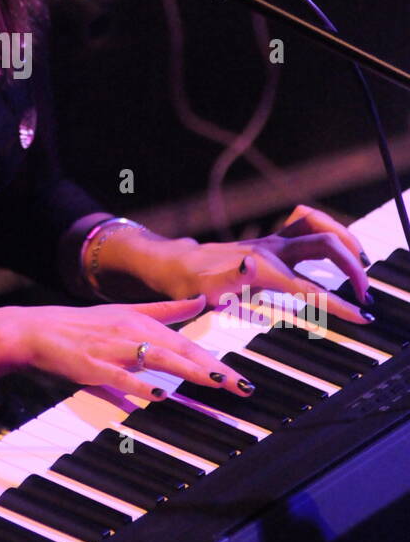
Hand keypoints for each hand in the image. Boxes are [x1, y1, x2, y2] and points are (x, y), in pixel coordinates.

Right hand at [0, 296, 255, 400]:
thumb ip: (165, 310)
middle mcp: (132, 331)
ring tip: (215, 383)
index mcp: (142, 321)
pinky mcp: (93, 365)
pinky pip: (121, 376)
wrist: (36, 329)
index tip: (240, 377)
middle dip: (213, 369)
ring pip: (158, 358)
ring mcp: (113, 348)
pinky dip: (140, 385)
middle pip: (180, 350)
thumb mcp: (127, 311)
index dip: (215, 359)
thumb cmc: (82, 325)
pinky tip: (159, 395)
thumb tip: (200, 300)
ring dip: (189, 371)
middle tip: (241, 386)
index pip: (186, 342)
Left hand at [140, 203, 370, 324]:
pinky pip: (307, 226)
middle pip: (325, 244)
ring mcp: (272, 244)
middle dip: (352, 265)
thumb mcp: (205, 291)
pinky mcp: (271, 243)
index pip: (311, 287)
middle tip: (365, 292)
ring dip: (344, 239)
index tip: (361, 316)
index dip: (338, 303)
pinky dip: (328, 234)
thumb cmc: (190, 285)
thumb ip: (229, 281)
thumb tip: (249, 264)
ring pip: (318, 225)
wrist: (175, 265)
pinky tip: (339, 251)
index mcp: (264, 269)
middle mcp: (272, 251)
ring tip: (362, 262)